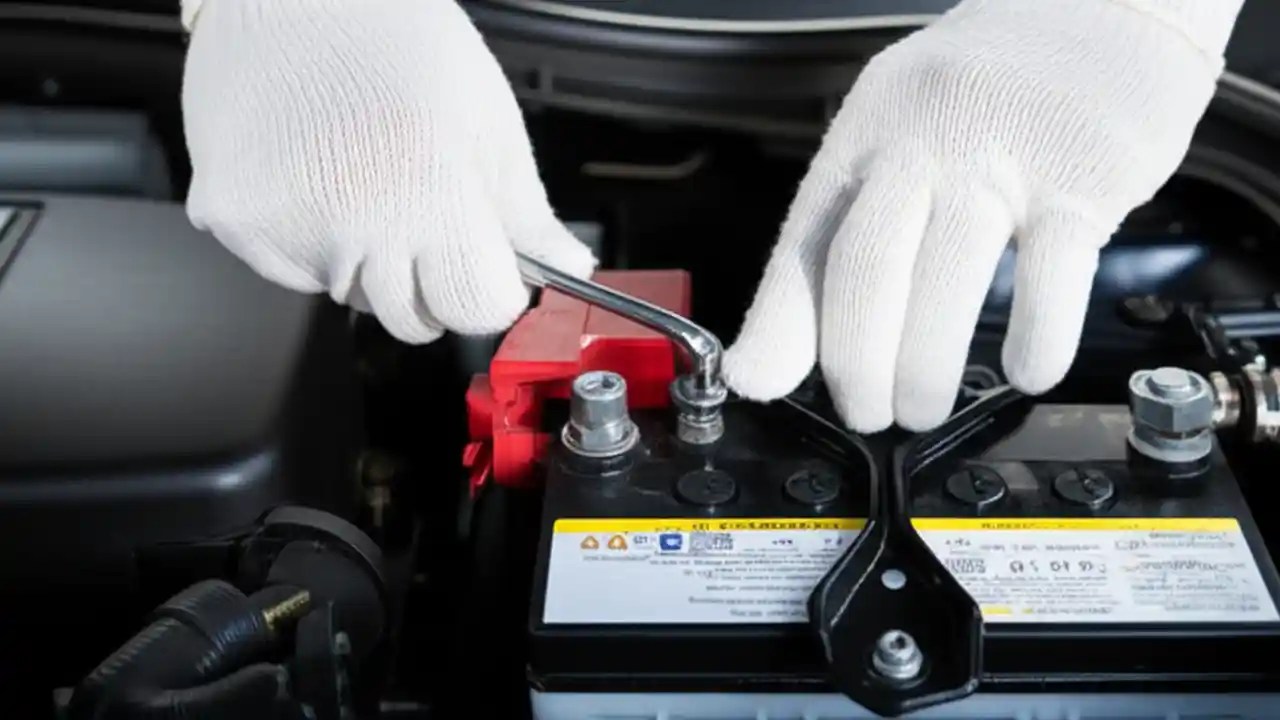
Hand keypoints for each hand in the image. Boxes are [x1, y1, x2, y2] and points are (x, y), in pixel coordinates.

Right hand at [180, 0, 594, 342]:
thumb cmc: (395, 38)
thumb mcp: (487, 121)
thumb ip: (527, 215)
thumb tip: (570, 272)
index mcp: (428, 190)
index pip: (475, 309)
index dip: (487, 289)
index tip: (484, 265)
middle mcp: (354, 219)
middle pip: (413, 319)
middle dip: (429, 281)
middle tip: (416, 205)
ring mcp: (287, 225)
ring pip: (353, 297)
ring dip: (367, 261)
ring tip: (358, 174)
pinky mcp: (231, 220)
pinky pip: (294, 272)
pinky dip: (309, 241)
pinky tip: (312, 173)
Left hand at [723, 0, 1241, 431]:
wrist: (1109, 3)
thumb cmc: (991, 86)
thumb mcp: (901, 126)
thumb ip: (854, 221)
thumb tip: (798, 326)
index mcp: (869, 130)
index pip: (806, 239)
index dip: (779, 323)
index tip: (757, 382)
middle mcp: (925, 139)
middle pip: (867, 268)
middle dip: (856, 364)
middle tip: (867, 413)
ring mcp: (1005, 156)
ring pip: (948, 283)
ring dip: (928, 370)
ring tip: (924, 408)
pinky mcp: (1084, 179)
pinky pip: (1052, 278)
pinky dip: (1035, 341)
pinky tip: (1025, 372)